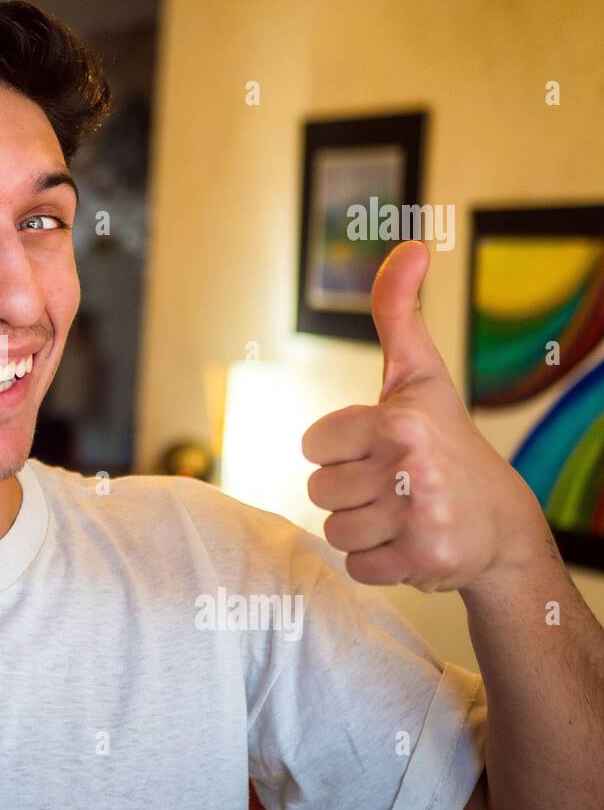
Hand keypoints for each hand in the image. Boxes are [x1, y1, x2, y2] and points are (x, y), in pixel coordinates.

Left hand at [302, 241, 547, 592]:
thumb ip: (398, 312)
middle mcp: (409, 467)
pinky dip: (375, 561)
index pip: (312, 445)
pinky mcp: (422, 560)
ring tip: (399, 512)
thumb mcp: (418, 375)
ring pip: (333, 529)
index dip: (337, 449)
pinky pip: (355, 565)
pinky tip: (408, 541)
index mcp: (398, 420)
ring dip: (359, 527)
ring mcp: (418, 516)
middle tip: (391, 484)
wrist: (499, 523)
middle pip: (318, 490)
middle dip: (348, 490)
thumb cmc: (444, 440)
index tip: (375, 447)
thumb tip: (409, 244)